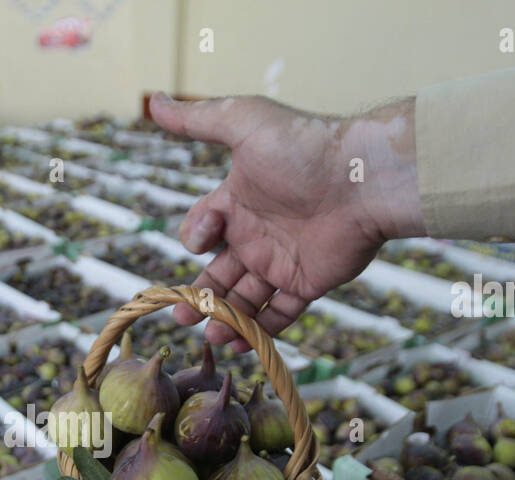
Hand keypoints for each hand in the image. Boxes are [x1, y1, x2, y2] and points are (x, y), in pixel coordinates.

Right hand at [148, 93, 422, 350]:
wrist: (362, 178)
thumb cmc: (302, 148)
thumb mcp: (242, 123)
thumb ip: (196, 119)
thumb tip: (152, 100)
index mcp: (239, 202)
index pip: (204, 229)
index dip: (196, 237)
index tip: (202, 241)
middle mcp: (257, 234)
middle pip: (218, 273)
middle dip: (198, 297)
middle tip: (181, 317)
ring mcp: (282, 261)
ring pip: (244, 299)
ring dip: (223, 320)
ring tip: (210, 337)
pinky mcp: (307, 284)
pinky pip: (278, 315)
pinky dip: (258, 333)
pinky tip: (237, 345)